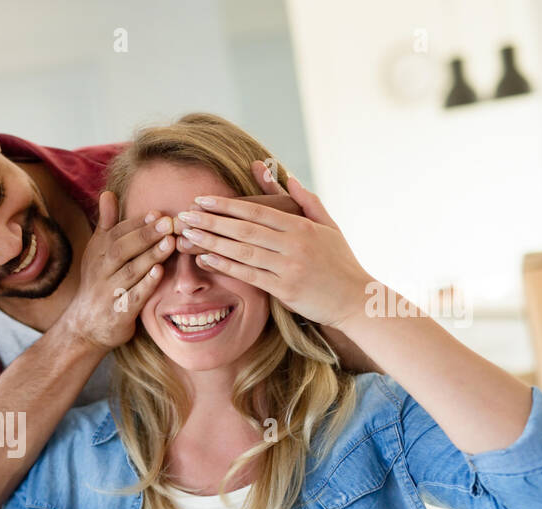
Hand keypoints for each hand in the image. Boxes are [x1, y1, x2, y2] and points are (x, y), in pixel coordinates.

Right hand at [58, 190, 175, 350]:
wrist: (86, 326)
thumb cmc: (99, 283)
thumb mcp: (97, 252)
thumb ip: (107, 224)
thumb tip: (108, 193)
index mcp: (97, 253)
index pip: (116, 234)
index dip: (136, 223)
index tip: (157, 213)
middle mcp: (100, 271)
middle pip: (122, 249)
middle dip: (145, 235)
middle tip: (169, 223)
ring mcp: (108, 293)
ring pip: (129, 271)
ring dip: (150, 256)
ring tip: (170, 243)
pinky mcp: (118, 313)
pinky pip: (132, 297)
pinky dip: (145, 285)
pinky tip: (159, 273)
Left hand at [176, 163, 373, 329]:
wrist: (356, 298)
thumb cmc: (341, 261)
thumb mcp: (329, 225)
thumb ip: (307, 201)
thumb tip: (289, 176)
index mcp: (302, 226)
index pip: (257, 211)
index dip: (227, 205)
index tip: (202, 199)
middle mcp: (294, 244)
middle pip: (244, 229)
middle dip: (211, 220)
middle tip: (185, 214)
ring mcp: (288, 268)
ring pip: (243, 252)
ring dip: (212, 242)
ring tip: (188, 234)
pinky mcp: (285, 290)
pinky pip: (249, 276)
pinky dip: (225, 266)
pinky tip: (205, 259)